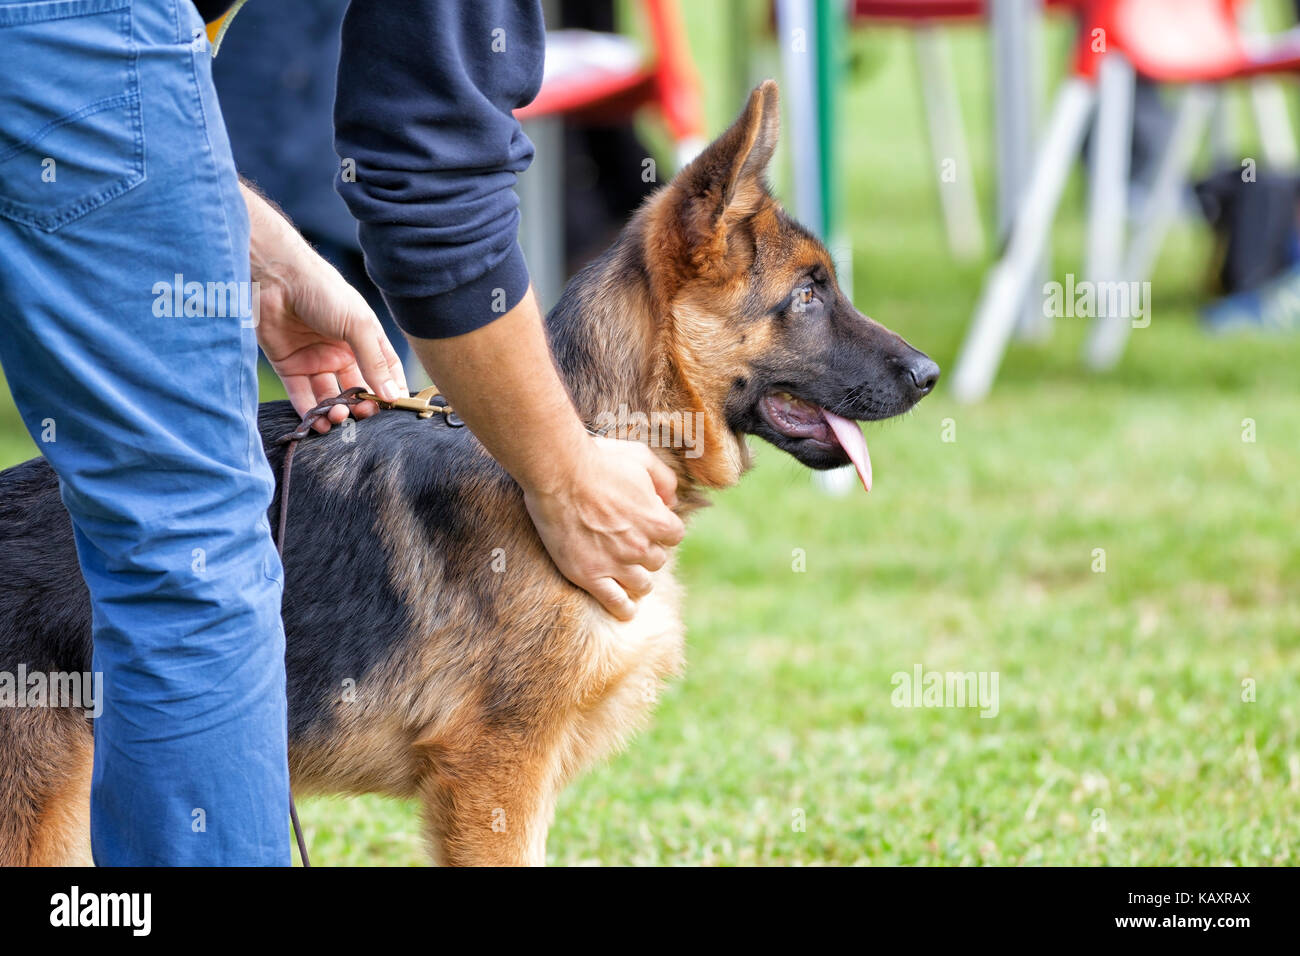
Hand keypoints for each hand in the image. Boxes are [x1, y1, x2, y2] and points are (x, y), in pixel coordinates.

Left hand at [241, 181, 407, 430]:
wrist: (276, 277)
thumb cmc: (324, 291)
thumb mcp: (359, 325)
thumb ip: (374, 362)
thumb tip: (392, 396)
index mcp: (363, 338)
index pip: (383, 371)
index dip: (389, 391)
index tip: (394, 410)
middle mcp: (340, 351)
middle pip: (355, 389)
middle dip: (359, 406)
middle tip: (360, 416)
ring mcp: (314, 360)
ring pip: (328, 396)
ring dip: (334, 411)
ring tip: (336, 417)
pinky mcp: (289, 366)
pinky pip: (301, 395)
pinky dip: (309, 411)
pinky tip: (317, 421)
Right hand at [523, 436, 685, 620]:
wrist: (559, 473)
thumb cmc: (599, 460)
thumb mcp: (641, 458)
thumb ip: (664, 479)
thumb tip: (672, 500)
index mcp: (658, 520)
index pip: (675, 535)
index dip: (661, 529)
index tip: (646, 524)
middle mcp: (641, 546)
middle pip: (657, 561)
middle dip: (646, 552)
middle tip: (627, 543)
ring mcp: (616, 564)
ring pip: (642, 585)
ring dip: (637, 578)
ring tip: (625, 573)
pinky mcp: (590, 576)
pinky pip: (616, 603)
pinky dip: (624, 608)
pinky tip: (625, 608)